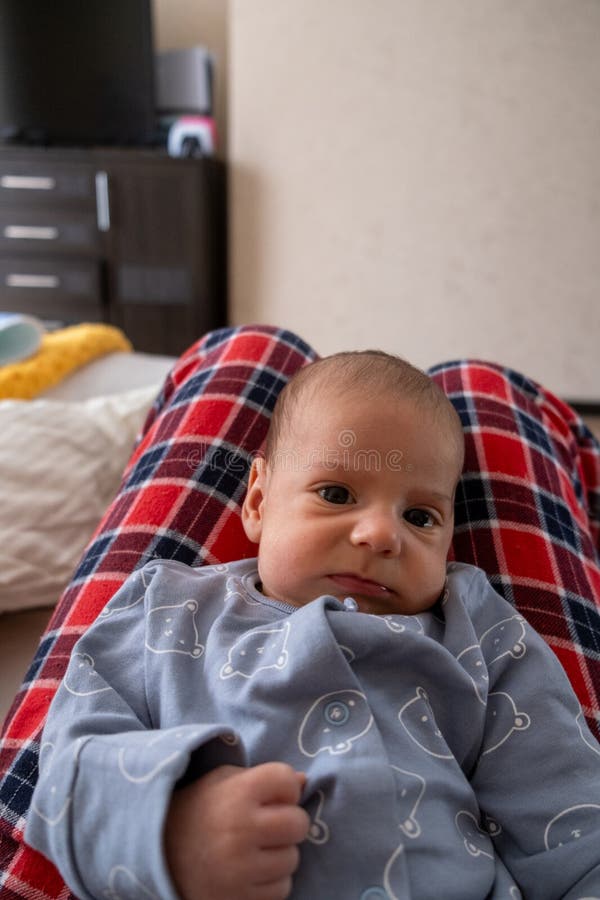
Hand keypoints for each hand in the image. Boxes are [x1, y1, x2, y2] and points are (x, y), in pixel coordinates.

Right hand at [164, 762, 309, 899]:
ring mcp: (240, 868)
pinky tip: (250, 871)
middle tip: (268, 825)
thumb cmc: (201, 808)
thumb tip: (304, 781)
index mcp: (238, 793)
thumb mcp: (226, 781)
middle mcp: (240, 829)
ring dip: (280, 854)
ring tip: (255, 848)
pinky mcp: (239, 899)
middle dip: (288, 822)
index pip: (287, 782)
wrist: (159, 851)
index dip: (284, 788)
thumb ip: (266, 778)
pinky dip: (271, 882)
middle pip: (298, 823)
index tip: (271, 795)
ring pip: (292, 860)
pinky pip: (281, 889)